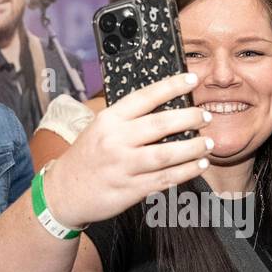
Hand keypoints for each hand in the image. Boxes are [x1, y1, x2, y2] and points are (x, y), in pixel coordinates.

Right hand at [41, 73, 212, 228]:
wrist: (63, 192)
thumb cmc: (86, 157)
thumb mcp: (99, 129)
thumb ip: (127, 119)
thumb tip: (167, 107)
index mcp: (109, 120)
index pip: (144, 97)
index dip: (171, 86)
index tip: (192, 79)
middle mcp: (116, 141)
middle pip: (160, 125)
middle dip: (189, 118)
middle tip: (205, 116)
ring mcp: (123, 167)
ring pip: (166, 154)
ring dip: (193, 148)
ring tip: (208, 143)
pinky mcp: (130, 189)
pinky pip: (165, 179)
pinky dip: (186, 171)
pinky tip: (199, 165)